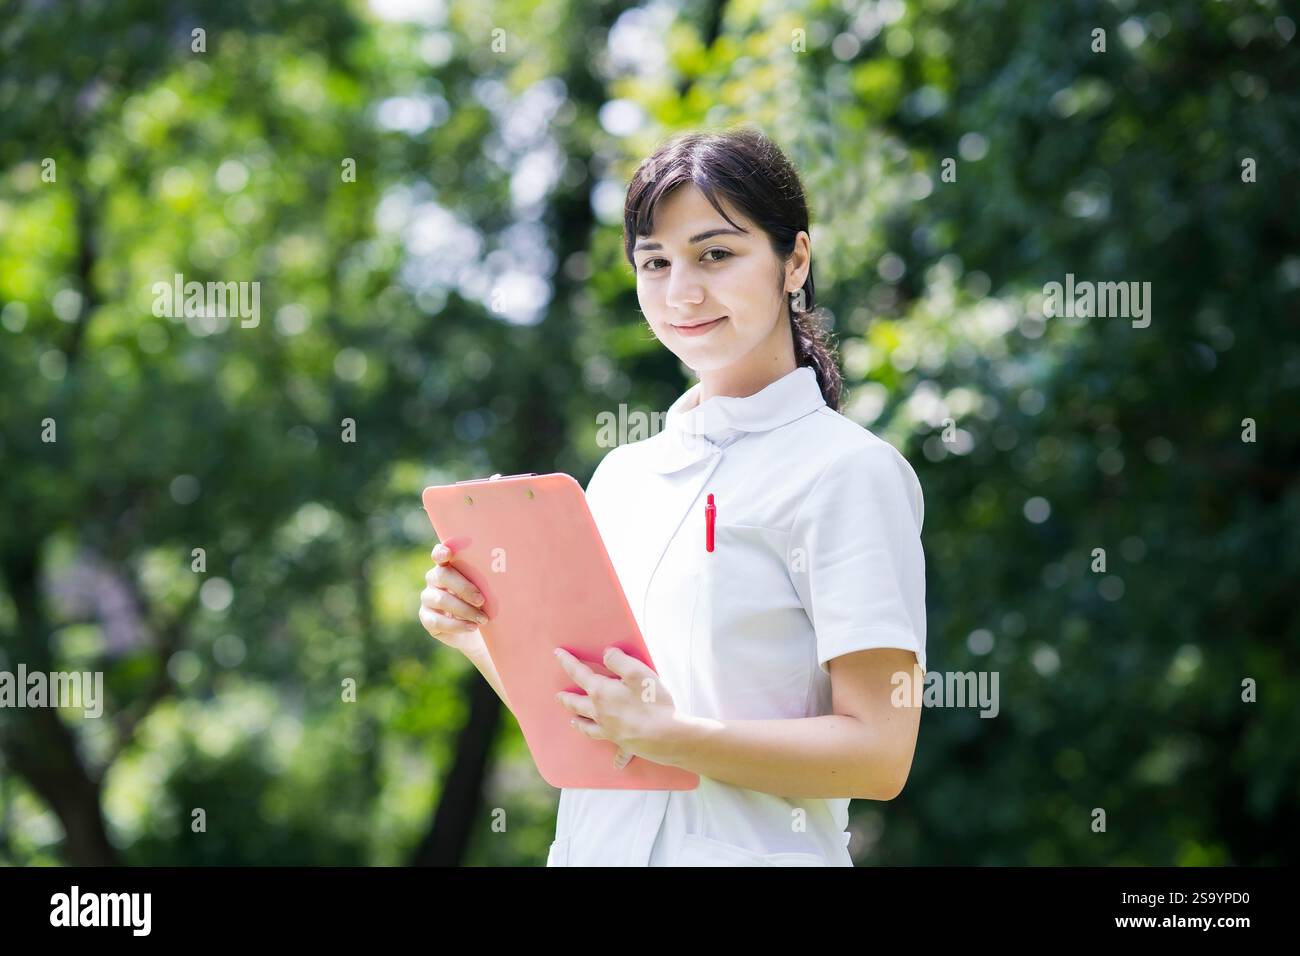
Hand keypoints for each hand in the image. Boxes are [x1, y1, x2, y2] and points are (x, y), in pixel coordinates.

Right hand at [418, 542, 490, 654]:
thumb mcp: (490, 590)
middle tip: (482, 600)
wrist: (480, 632)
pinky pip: (437, 621)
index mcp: (449, 566)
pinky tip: (471, 627)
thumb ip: (489, 579)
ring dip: (464, 610)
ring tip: (483, 619)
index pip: (439, 554)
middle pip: (441, 576)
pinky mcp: (426, 617)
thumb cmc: (488, 604)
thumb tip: (505, 570)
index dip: (441, 552)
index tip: (449, 553)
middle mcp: (435, 579)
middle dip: (463, 588)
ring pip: (440, 599)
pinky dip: (456, 625)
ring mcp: (428, 598)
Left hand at [553, 646, 682, 769]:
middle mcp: (600, 713)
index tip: (557, 653)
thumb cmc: (652, 701)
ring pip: (588, 727)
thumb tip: (606, 654)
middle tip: (558, 696)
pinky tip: (617, 764)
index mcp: (601, 692)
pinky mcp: (624, 743)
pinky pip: (618, 752)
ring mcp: (610, 730)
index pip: (579, 674)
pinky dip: (617, 758)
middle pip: (577, 704)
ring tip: (573, 721)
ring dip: (579, 723)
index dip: (567, 662)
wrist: (665, 735)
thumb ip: (618, 660)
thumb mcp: (636, 671)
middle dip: (566, 699)